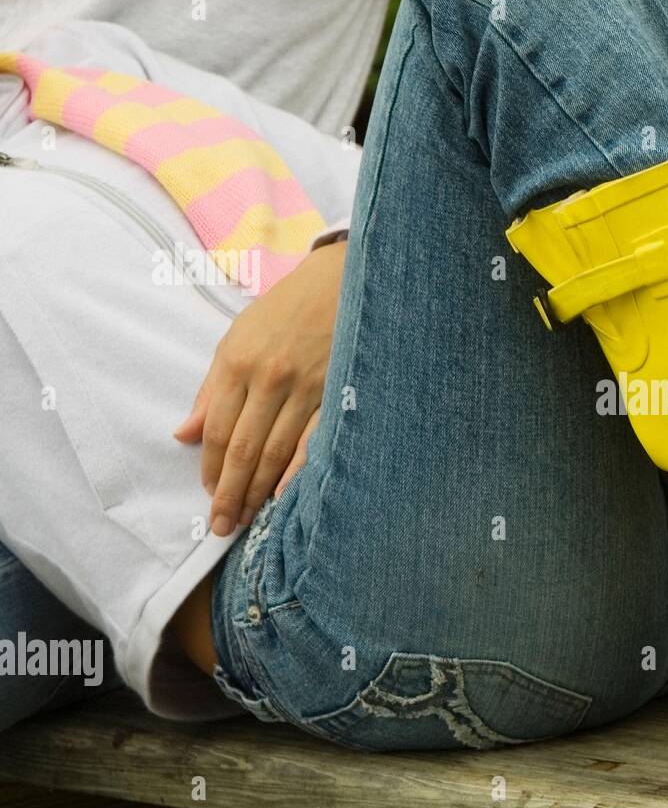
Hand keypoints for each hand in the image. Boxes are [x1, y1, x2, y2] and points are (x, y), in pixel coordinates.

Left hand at [173, 241, 345, 536]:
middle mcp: (268, 378)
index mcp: (238, 363)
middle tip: (221, 525)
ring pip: (276, 451)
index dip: (209, 468)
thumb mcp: (237, 339)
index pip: (217, 430)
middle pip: (242, 448)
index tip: (207, 494)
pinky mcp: (336, 393)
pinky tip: (285, 496)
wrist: (342, 281)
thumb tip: (184, 434)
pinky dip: (297, 472)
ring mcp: (305, 388)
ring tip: (248, 518)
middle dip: (229, 492)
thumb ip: (212, 390)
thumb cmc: (285, 311)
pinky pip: (314, 441)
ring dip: (258, 490)